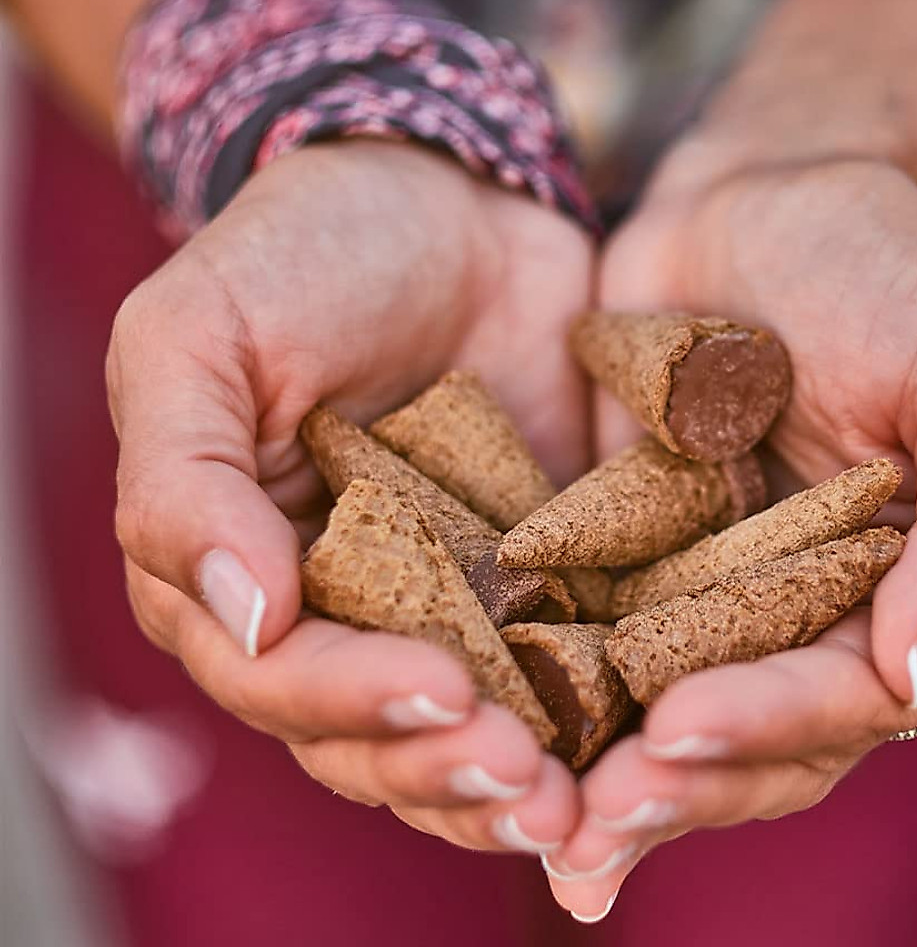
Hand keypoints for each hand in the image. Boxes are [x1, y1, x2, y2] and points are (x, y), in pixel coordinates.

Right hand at [106, 140, 591, 853]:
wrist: (445, 190)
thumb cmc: (302, 252)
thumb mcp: (199, 338)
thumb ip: (185, 481)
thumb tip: (247, 620)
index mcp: (245, 571)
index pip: (281, 678)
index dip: (352, 703)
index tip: (442, 694)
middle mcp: (345, 608)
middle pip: (381, 734)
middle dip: (449, 770)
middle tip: (535, 789)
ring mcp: (453, 596)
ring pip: (475, 727)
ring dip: (524, 778)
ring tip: (587, 804)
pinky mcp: (546, 569)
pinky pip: (570, 659)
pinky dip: (600, 711)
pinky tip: (651, 734)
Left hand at [545, 158, 916, 918]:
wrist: (760, 194)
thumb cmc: (884, 265)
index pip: (854, 697)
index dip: (775, 727)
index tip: (678, 731)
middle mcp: (818, 611)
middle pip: (758, 737)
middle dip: (679, 784)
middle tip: (588, 819)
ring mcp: (719, 588)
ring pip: (670, 711)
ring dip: (608, 770)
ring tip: (532, 811)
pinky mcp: (633, 552)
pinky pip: (593, 633)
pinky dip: (548, 685)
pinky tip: (483, 721)